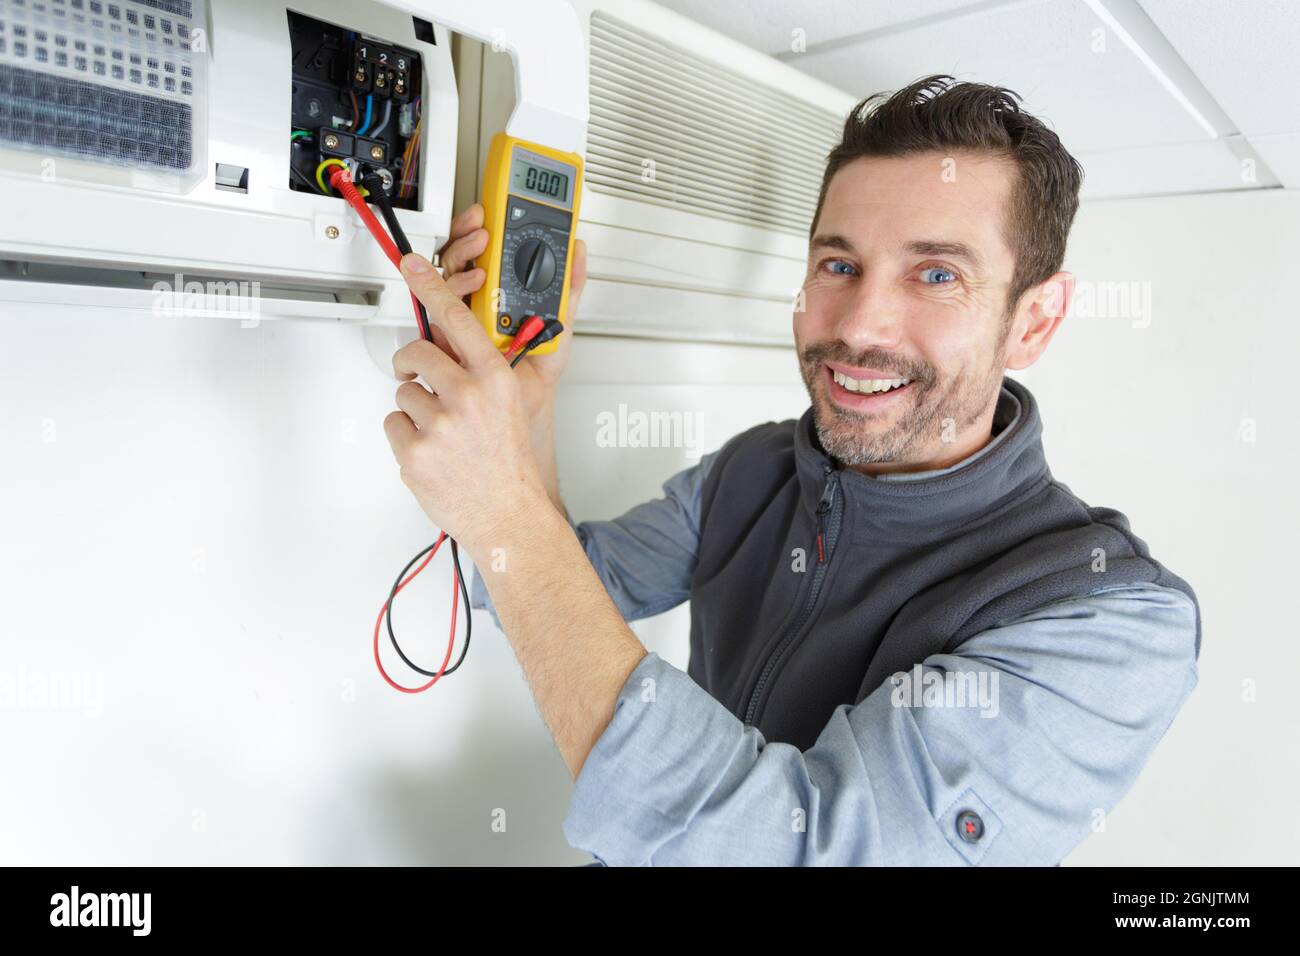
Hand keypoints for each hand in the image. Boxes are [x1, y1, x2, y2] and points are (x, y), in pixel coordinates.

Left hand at [384, 252, 552, 554]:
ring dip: (415, 410)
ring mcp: (439, 424)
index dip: (431, 286)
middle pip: (416, 354)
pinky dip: (405, 437)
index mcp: (494, 378)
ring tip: (441, 434)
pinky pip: (393, 425)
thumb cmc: (507, 463)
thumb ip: (479, 374)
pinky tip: (431, 451)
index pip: (456, 318)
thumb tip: (446, 349)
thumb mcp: (509, 405)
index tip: (412, 263)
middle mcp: (467, 396)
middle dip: (411, 365)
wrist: (508, 514)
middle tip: (422, 381)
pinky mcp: (415, 451)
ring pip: (403, 393)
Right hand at [434, 203, 587, 415]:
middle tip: (482, 231)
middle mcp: (474, 305)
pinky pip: (437, 312)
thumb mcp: (559, 326)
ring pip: (445, 280)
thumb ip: (569, 290)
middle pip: (458, 260)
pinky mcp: (444, 341)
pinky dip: (449, 297)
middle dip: (466, 238)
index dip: (478, 229)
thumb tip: (579, 252)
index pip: (482, 254)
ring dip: (460, 264)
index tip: (486, 215)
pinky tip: (470, 291)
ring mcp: (456, 321)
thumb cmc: (535, 371)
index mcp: (498, 295)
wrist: (523, 408)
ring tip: (481, 264)